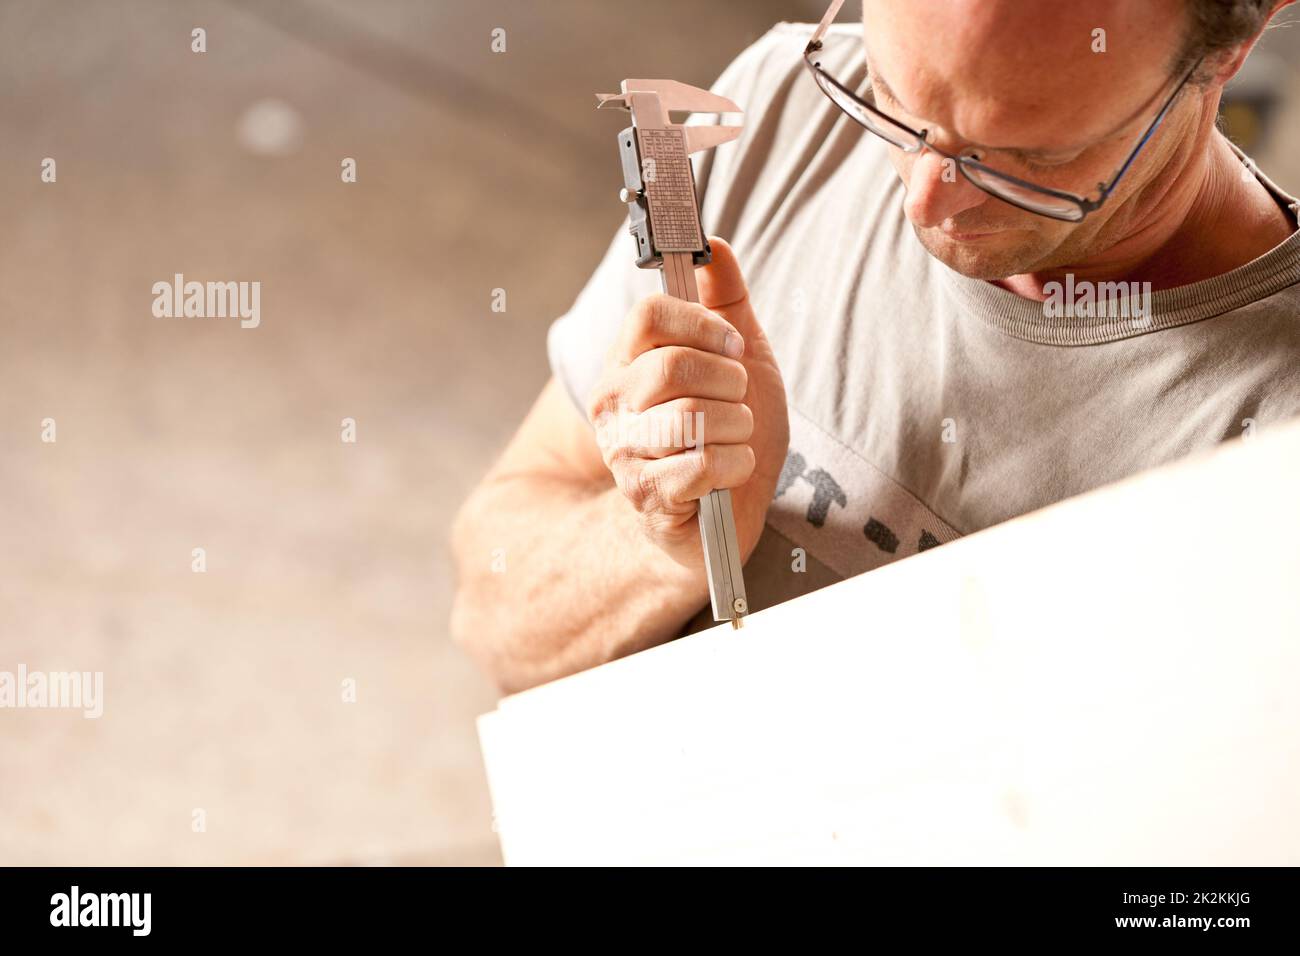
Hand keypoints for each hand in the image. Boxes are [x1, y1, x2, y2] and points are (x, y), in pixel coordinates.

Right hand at [586, 238, 788, 571]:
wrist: (730, 510)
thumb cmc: (729, 429)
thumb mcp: (739, 358)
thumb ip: (724, 300)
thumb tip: (712, 242)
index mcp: (628, 360)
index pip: (648, 314)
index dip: (702, 323)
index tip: (734, 346)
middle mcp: (613, 402)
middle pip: (672, 366)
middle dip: (730, 382)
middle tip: (740, 400)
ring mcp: (623, 451)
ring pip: (689, 418)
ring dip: (736, 426)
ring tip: (738, 436)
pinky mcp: (645, 496)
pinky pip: (698, 467)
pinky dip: (733, 465)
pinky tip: (732, 468)